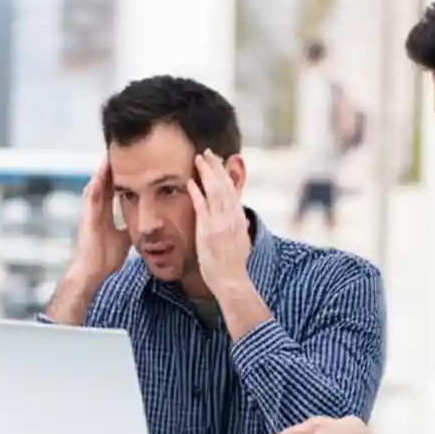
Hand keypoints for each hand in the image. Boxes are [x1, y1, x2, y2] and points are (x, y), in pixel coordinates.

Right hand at [68, 157, 129, 280]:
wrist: (93, 271)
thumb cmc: (106, 259)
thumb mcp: (123, 240)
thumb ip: (128, 229)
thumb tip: (143, 226)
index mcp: (104, 215)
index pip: (112, 191)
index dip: (119, 177)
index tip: (127, 163)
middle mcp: (96, 211)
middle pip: (104, 184)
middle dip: (110, 168)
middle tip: (117, 151)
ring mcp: (90, 213)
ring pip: (96, 185)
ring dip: (102, 170)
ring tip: (109, 154)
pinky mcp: (87, 216)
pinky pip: (92, 195)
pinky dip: (96, 182)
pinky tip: (101, 170)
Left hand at [189, 150, 251, 295]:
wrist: (232, 281)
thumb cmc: (234, 266)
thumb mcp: (242, 242)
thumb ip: (241, 228)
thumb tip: (245, 222)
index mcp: (239, 219)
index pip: (231, 190)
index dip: (224, 174)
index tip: (217, 161)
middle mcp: (231, 218)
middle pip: (223, 185)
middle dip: (215, 167)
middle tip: (206, 152)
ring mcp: (220, 224)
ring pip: (214, 191)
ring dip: (206, 173)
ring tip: (198, 159)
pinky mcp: (208, 232)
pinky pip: (201, 207)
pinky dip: (196, 193)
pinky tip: (189, 181)